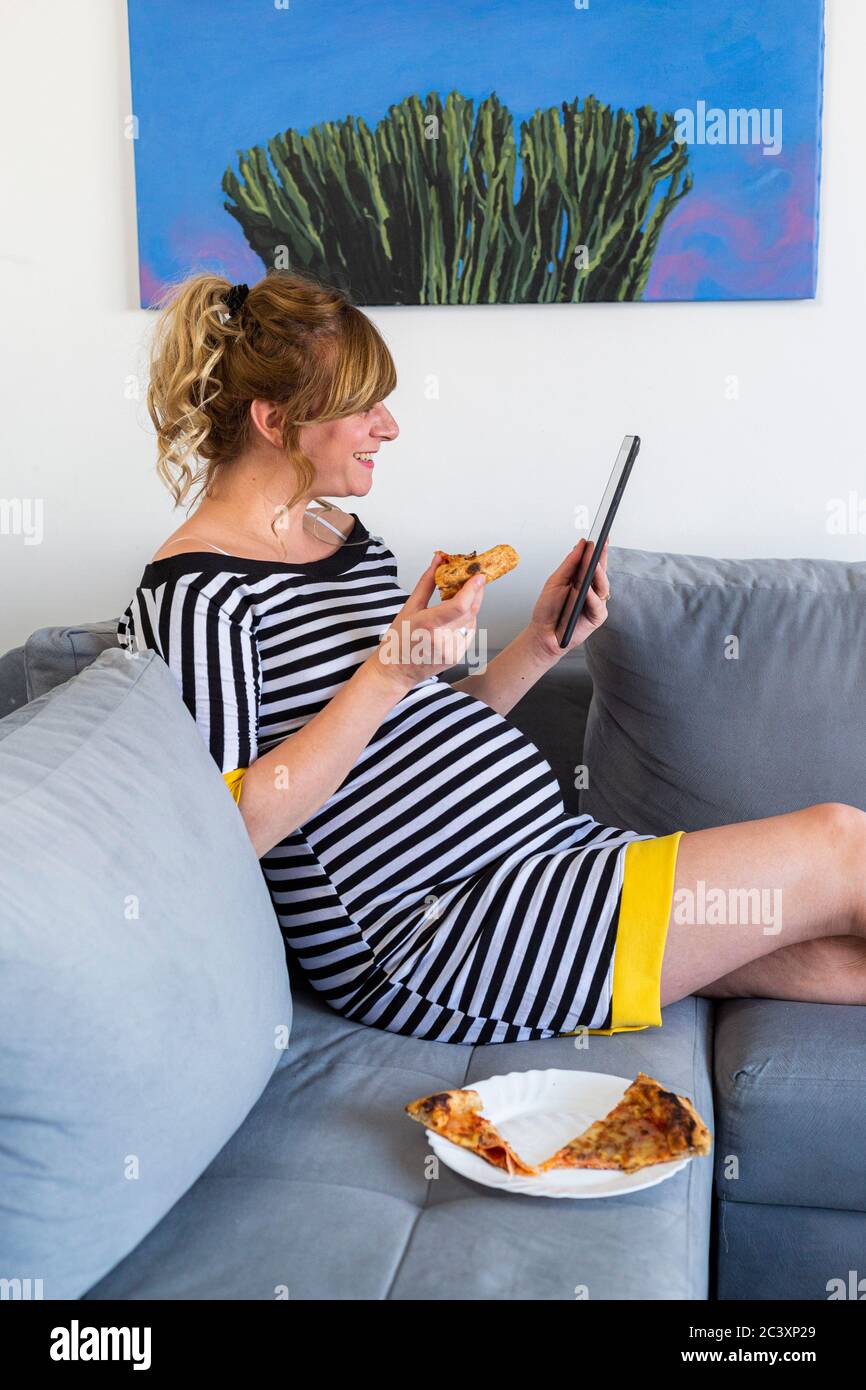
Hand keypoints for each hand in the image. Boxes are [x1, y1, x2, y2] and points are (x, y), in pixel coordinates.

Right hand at [365, 551, 486, 693]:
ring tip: (458, 598)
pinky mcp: (457, 656)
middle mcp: (443, 639)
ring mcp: (452, 650)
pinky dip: (467, 620)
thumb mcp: (409, 607)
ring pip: (472, 620)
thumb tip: (438, 560)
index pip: (460, 605)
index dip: (473, 588)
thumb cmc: (398, 640)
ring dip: (471, 606)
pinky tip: (454, 617)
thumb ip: (427, 582)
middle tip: (474, 577)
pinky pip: (469, 632)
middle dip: (476, 591)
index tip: (478, 575)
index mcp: (428, 625)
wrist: (396, 671)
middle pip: (471, 610)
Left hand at [527, 537, 610, 661]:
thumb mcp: (556, 581)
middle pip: (601, 572)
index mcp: (582, 580)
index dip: (598, 550)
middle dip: (602, 558)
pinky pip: (598, 606)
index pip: (593, 562)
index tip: (601, 537)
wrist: (543, 633)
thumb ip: (569, 564)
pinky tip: (587, 590)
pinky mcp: (596, 617)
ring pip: (603, 587)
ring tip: (593, 565)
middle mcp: (591, 590)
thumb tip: (581, 545)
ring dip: (598, 575)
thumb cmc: (548, 609)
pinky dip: (592, 598)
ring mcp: (595, 603)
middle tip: (600, 546)